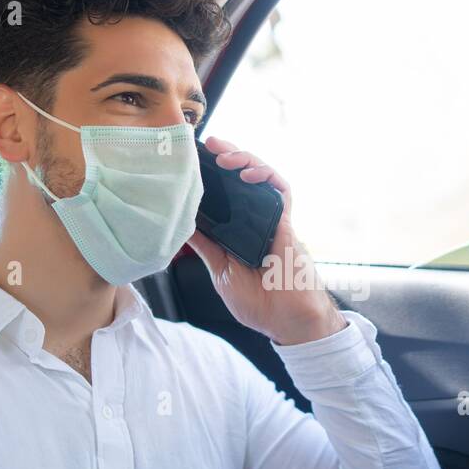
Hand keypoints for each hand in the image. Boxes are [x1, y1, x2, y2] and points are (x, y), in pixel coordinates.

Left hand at [185, 136, 346, 345]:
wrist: (287, 322)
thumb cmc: (260, 302)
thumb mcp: (221, 271)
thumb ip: (205, 246)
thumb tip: (181, 225)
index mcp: (241, 232)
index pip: (229, 195)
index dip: (216, 176)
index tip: (197, 162)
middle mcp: (259, 221)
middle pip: (246, 180)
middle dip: (230, 157)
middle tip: (209, 147)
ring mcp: (274, 221)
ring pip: (264, 178)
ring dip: (245, 160)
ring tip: (226, 155)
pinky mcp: (287, 225)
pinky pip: (281, 192)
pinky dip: (266, 177)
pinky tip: (248, 174)